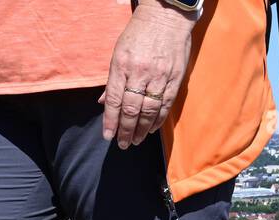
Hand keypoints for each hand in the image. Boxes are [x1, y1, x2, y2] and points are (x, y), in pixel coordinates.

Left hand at [101, 1, 197, 148]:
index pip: (113, 100)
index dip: (110, 121)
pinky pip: (165, 104)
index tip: (108, 135)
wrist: (167, 16)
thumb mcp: (118, 52)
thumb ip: (112, 80)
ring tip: (136, 140)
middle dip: (126, 130)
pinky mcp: (175, 77)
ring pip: (149, 110)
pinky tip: (152, 128)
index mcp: (122, 65)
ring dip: (142, 129)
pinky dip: (158, 119)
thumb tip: (102, 103)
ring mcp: (159, 75)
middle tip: (123, 144)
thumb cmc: (138, 34)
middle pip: (131, 109)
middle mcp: (140, 72)